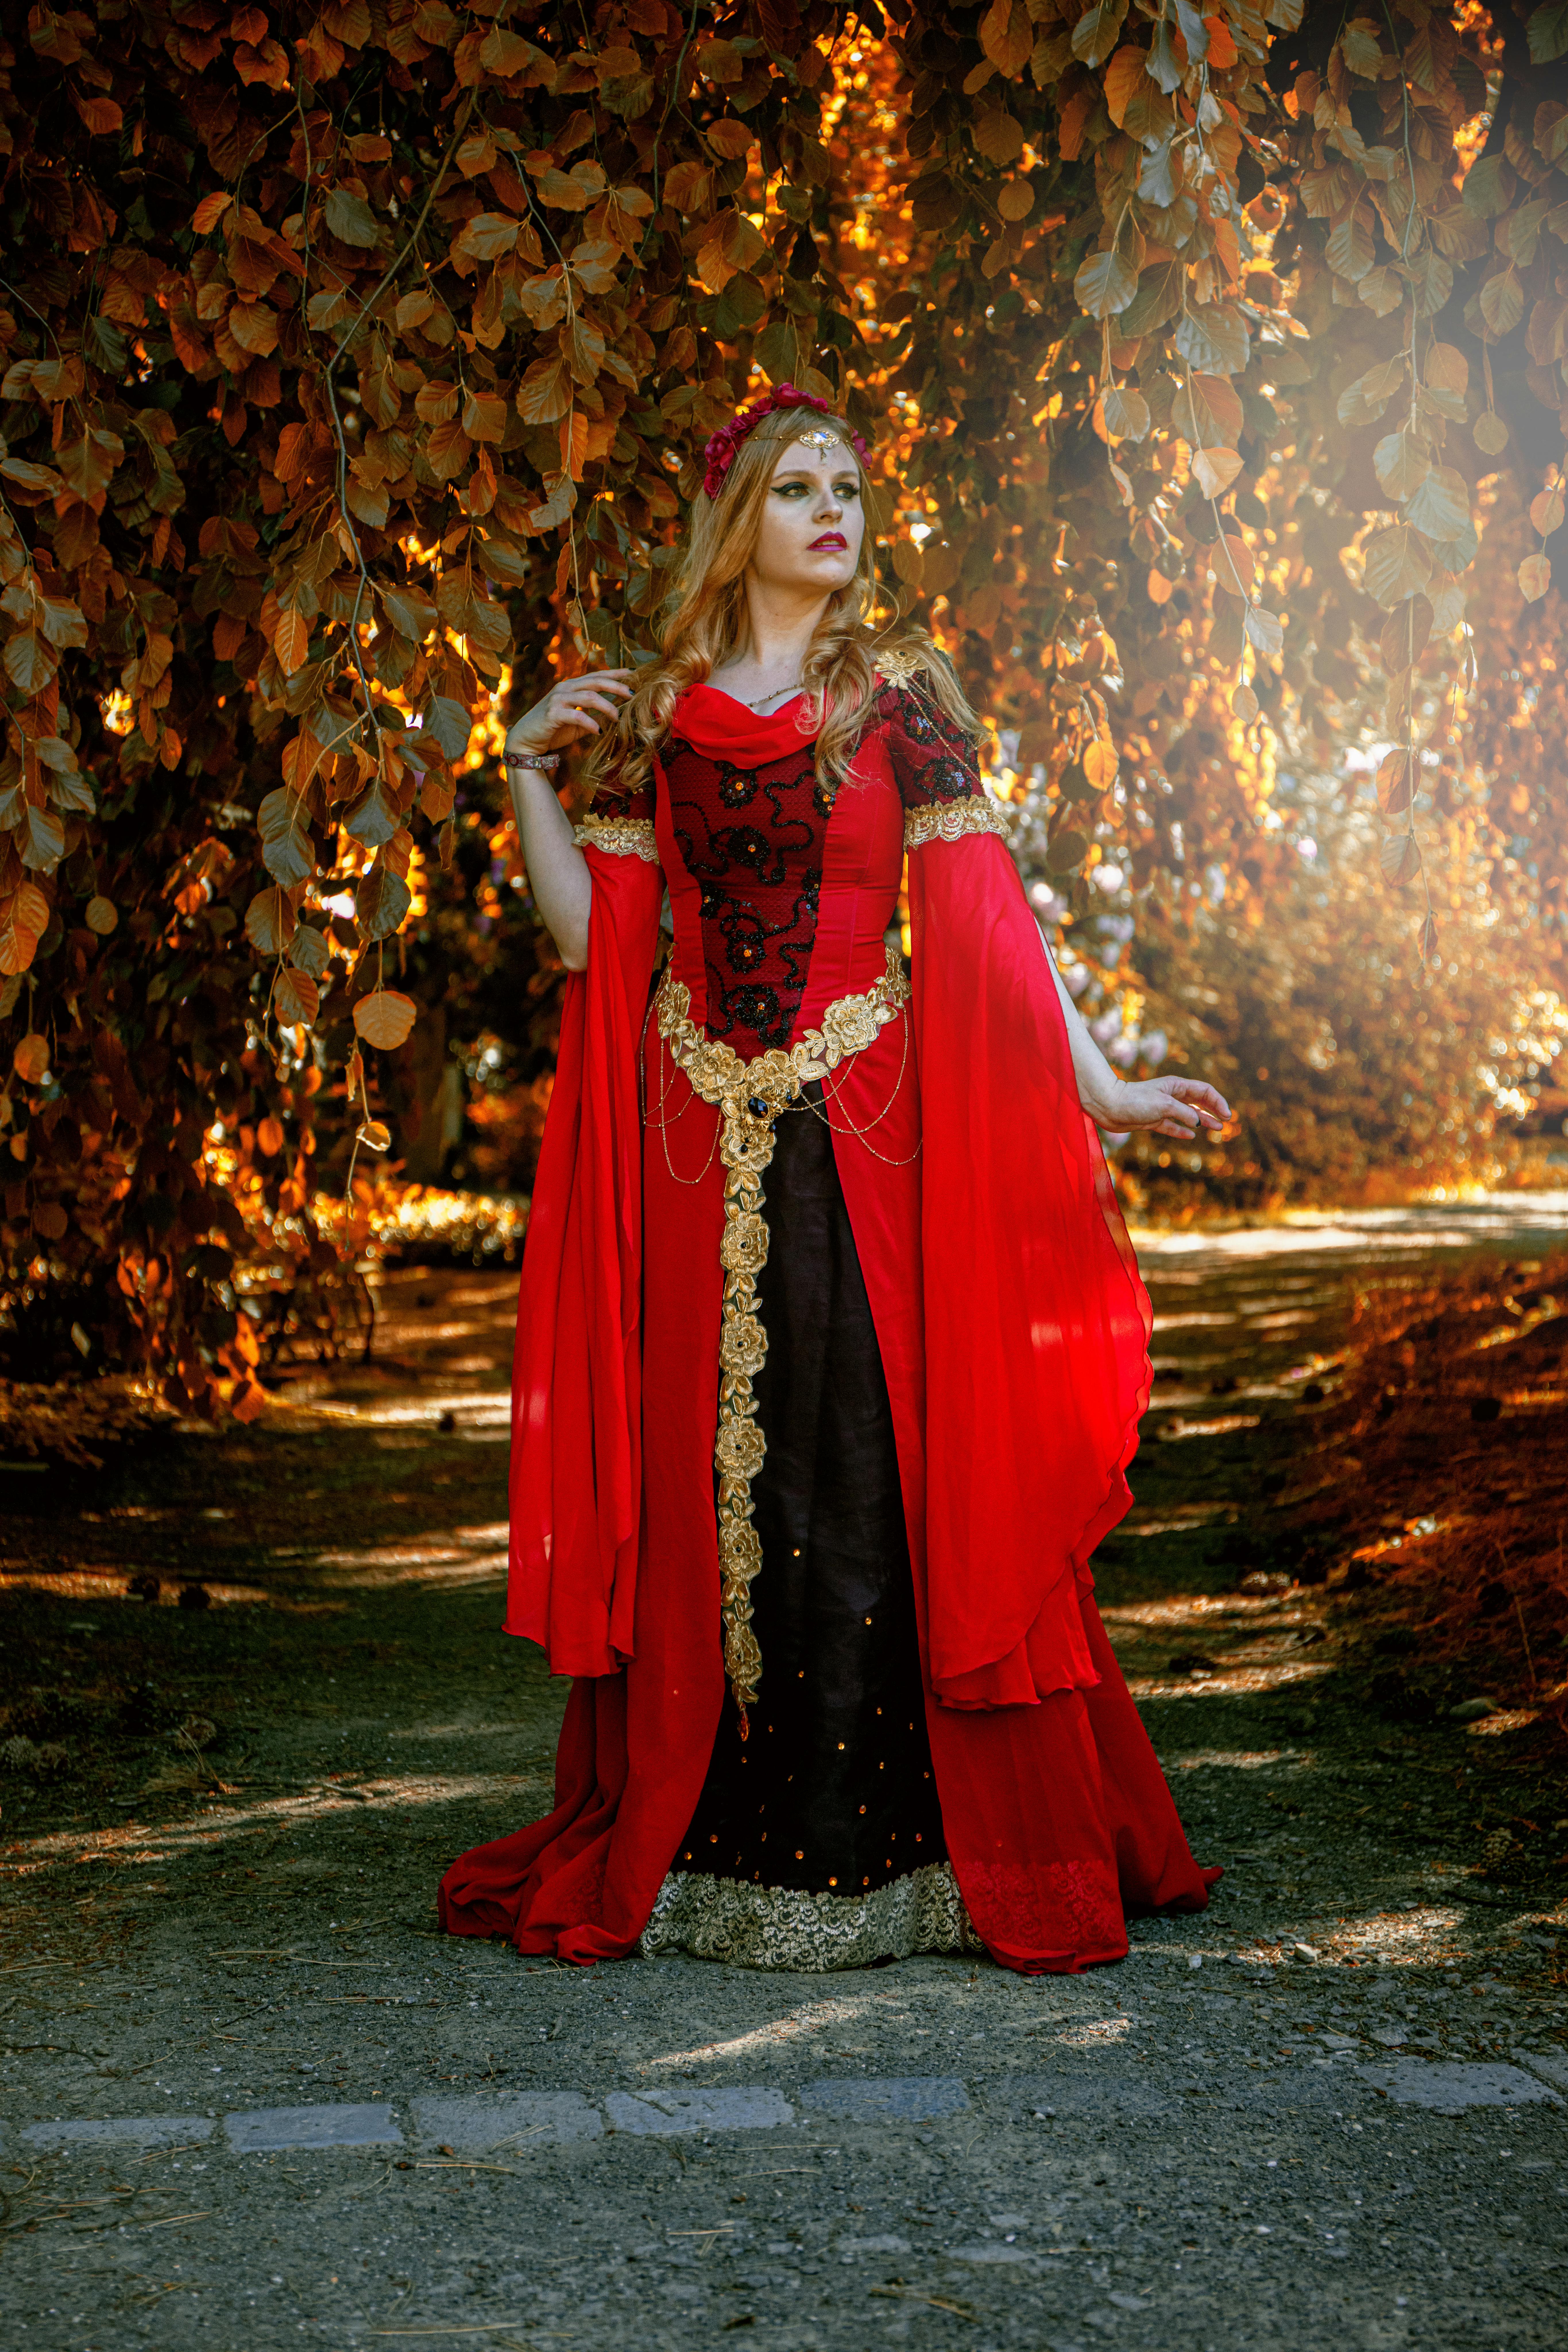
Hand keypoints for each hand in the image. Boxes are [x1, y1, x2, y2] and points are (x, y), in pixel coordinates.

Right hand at [506, 667, 633, 755]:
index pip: (597, 676)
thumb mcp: (577, 724)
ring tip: (618, 718)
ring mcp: (558, 699)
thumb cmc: (553, 731)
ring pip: (589, 697)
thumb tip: (615, 717)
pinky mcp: (553, 713)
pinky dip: (591, 723)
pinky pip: (577, 715)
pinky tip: (600, 731)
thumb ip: (594, 717)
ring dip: (607, 707)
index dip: (615, 673)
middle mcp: (565, 688)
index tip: (633, 673)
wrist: (526, 741)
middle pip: (596, 682)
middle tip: (633, 695)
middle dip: (617, 687)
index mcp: (571, 687)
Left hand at [1099, 1075, 1231, 1139]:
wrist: (1108, 1106)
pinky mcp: (1152, 1120)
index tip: (1227, 1115)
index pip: (1204, 1091)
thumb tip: (1197, 1122)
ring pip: (1188, 1115)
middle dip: (1213, 1110)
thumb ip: (1183, 1112)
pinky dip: (1182, 1131)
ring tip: (1217, 1129)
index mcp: (1176, 1086)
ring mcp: (1162, 1108)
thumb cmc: (1135, 1101)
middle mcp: (1171, 1096)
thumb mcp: (1164, 1105)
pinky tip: (1191, 1136)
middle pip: (1198, 1102)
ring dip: (1203, 1121)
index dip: (1218, 1101)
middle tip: (1226, 1122)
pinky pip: (1172, 1126)